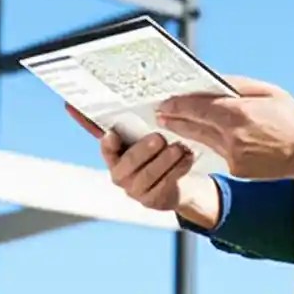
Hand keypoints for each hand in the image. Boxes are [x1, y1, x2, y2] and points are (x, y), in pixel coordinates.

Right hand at [66, 104, 220, 227]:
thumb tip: (141, 94)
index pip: (105, 146)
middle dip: (143, 150)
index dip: (107, 142)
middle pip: (128, 162)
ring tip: (179, 148)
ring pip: (149, 175)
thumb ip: (137, 121)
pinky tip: (188, 158)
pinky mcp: (151, 200)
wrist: (174, 183)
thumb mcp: (145, 135)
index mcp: (114, 153)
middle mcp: (118, 172)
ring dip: (165, 160)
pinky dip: (178, 170)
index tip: (112, 134)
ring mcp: (134, 189)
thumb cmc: (157, 152)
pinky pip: (165, 185)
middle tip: (158, 138)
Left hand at [155, 75, 293, 180]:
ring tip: (172, 123)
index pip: (197, 107)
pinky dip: (208, 142)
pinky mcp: (236, 168)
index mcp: (239, 113)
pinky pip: (217, 151)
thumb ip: (238, 85)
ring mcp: (233, 155)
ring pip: (202, 140)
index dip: (177, 104)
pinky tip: (199, 136)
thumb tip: (214, 81)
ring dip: (185, 131)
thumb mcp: (268, 91)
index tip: (164, 102)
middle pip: (193, 125)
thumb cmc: (291, 118)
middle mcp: (231, 136)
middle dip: (174, 119)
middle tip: (159, 113)